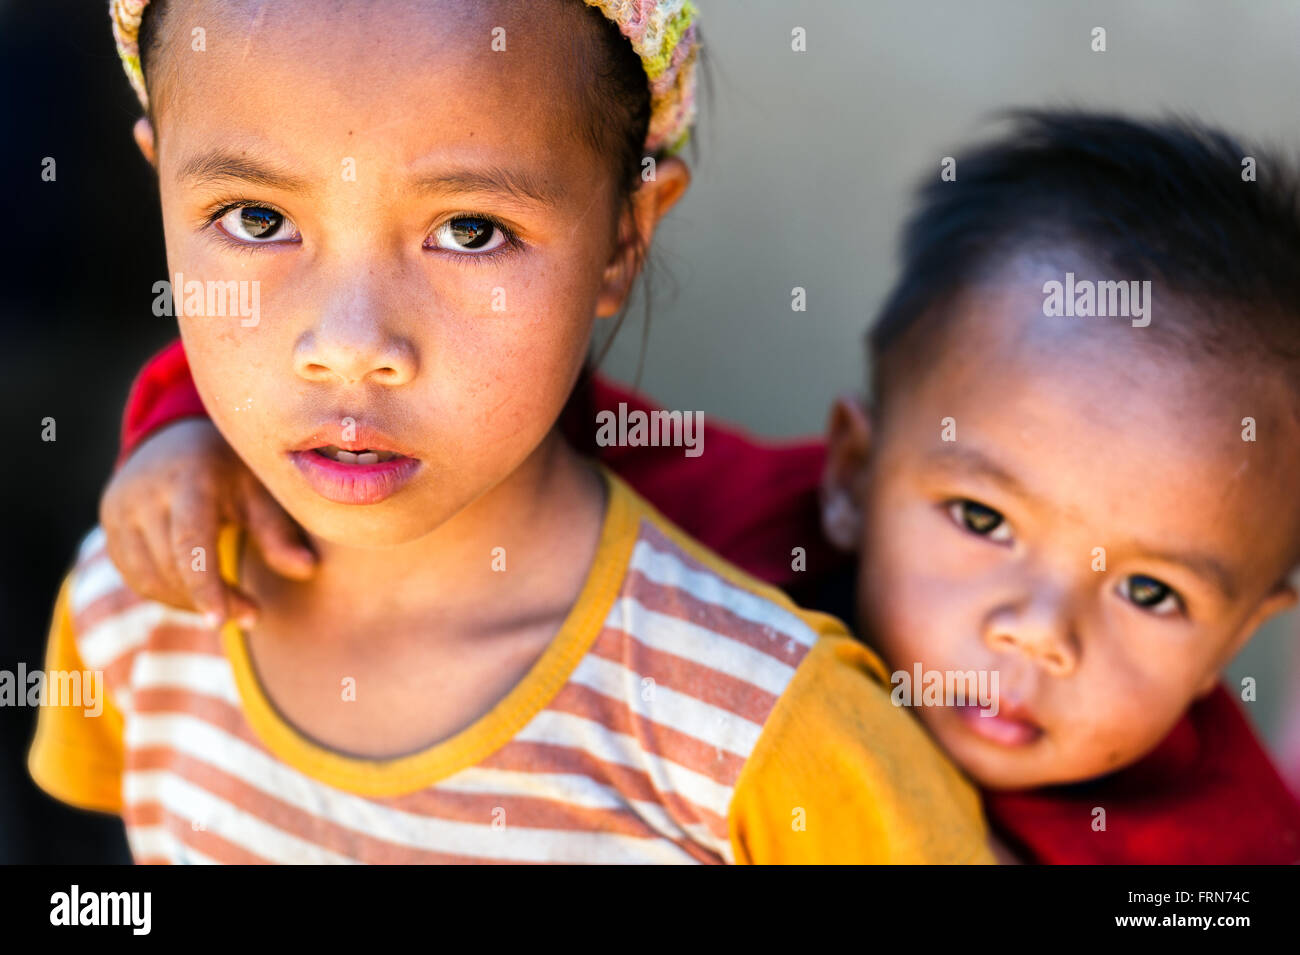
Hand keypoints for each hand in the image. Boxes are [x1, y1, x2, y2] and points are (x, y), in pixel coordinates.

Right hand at [98, 417, 315, 626]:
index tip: (223, 621)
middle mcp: (144, 493)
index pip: (190, 542)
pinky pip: (135, 577)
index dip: (204, 585)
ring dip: (188, 604)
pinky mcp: (108, 526)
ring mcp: (119, 509)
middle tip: (250, 614)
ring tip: (229, 607)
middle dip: (211, 600)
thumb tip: (307, 569)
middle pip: (170, 567)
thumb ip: (278, 531)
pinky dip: (167, 594)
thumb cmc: (230, 468)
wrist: (176, 439)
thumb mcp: (259, 489)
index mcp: (188, 478)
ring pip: (148, 579)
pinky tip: (198, 594)